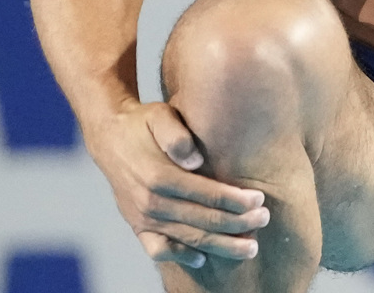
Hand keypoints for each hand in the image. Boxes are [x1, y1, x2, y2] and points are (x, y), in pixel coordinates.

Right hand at [87, 101, 271, 267]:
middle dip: (238, 223)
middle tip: (264, 220)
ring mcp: (142, 217)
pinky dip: (181, 256)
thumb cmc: (143, 124)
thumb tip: (195, 159)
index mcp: (157, 175)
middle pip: (202, 220)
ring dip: (221, 245)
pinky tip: (203, 257)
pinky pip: (158, 249)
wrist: (109, 137)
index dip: (235, 200)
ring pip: (188, 239)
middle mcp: (150, 201)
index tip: (259, 199)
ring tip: (250, 248)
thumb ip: (176, 134)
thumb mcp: (160, 116)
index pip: (206, 194)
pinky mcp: (137, 225)